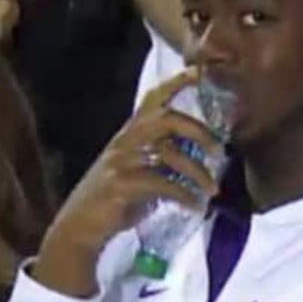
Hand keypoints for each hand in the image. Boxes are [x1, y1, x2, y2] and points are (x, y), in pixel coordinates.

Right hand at [33, 68, 221, 297]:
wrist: (81, 227)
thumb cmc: (114, 202)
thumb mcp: (140, 175)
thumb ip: (163, 164)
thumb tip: (199, 164)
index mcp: (130, 135)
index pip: (152, 100)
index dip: (176, 84)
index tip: (199, 74)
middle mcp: (125, 142)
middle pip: (167, 119)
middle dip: (200, 132)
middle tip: (221, 152)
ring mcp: (121, 162)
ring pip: (169, 153)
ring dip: (198, 172)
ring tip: (213, 190)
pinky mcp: (121, 185)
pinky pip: (163, 184)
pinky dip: (185, 195)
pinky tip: (196, 206)